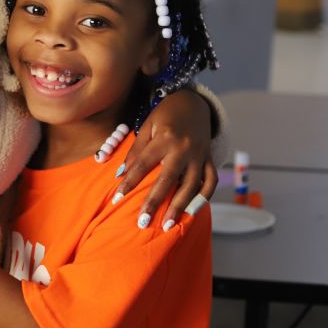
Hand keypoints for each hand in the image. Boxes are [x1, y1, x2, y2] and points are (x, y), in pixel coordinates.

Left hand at [114, 90, 217, 229]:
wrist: (193, 102)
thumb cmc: (165, 115)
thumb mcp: (146, 126)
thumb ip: (135, 150)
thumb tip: (121, 174)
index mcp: (164, 138)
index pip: (143, 165)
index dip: (129, 182)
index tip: (117, 200)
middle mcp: (183, 148)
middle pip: (167, 180)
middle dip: (154, 203)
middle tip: (142, 223)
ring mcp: (199, 155)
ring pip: (191, 185)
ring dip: (179, 207)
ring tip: (167, 225)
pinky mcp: (209, 159)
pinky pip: (210, 181)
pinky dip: (204, 197)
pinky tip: (192, 211)